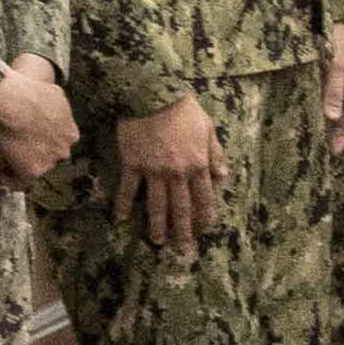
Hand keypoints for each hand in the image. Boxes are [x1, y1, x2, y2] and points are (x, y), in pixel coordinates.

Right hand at [0, 54, 76, 187]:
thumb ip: (56, 102)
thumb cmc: (29, 92)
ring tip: (2, 165)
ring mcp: (50, 161)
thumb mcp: (53, 92)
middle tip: (16, 151)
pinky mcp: (33, 171)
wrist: (16, 102)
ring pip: (35, 168)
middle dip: (34, 154)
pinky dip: (7, 178)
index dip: (43, 140)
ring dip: (20, 166)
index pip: (59, 142)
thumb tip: (51, 100)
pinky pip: (19, 181)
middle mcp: (64, 149)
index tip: (29, 138)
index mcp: (70, 133)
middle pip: (49, 157)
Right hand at [118, 95, 224, 255]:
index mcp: (197, 165)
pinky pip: (127, 189)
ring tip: (158, 242)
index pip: (203, 198)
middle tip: (182, 251)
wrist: (151, 93)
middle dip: (183, 232)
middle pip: (181, 208)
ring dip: (157, 226)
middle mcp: (176, 173)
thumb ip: (216, 153)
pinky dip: (122, 205)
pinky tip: (120, 219)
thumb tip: (224, 176)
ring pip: (156, 205)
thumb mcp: (208, 127)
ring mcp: (153, 170)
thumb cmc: (182, 108)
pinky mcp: (132, 164)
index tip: (203, 232)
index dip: (204, 217)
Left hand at [321, 22, 343, 151]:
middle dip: (341, 133)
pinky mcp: (343, 76)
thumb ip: (335, 90)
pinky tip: (321, 116)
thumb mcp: (337, 63)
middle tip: (325, 151)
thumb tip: (333, 117)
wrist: (340, 15)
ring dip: (336, 124)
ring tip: (322, 138)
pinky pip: (339, 99)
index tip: (334, 151)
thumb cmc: (341, 36)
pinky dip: (331, 110)